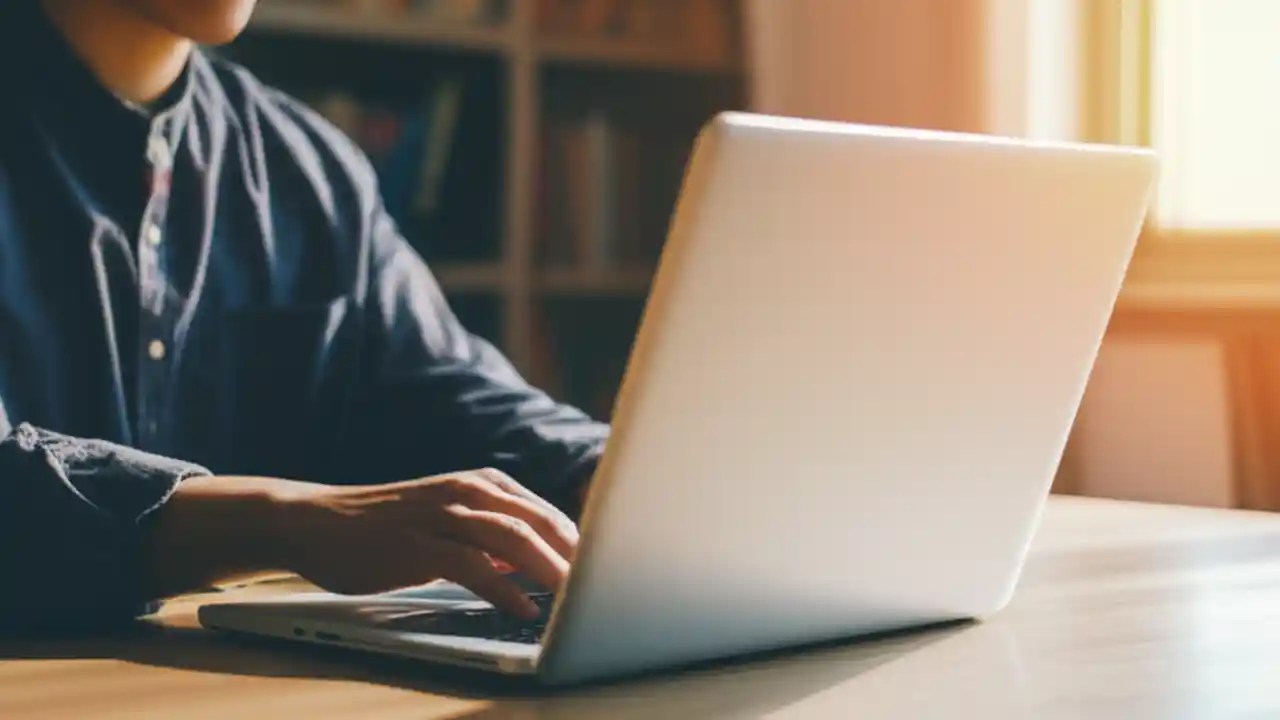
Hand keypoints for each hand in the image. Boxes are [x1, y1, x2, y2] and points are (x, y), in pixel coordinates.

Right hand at [277, 468, 578, 617]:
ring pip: (511, 537)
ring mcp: (440, 514)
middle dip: (575, 556)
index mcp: (480, 484)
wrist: (315, 522)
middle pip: (537, 521)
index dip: (579, 543)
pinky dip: (503, 588)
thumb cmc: (385, 528)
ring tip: (575, 598)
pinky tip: (524, 608)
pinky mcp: (416, 543)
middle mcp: (465, 490)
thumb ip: (489, 540)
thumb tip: (532, 565)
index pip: (545, 513)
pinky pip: (471, 565)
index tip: (606, 571)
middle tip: (604, 586)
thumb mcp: (446, 524)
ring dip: (549, 569)